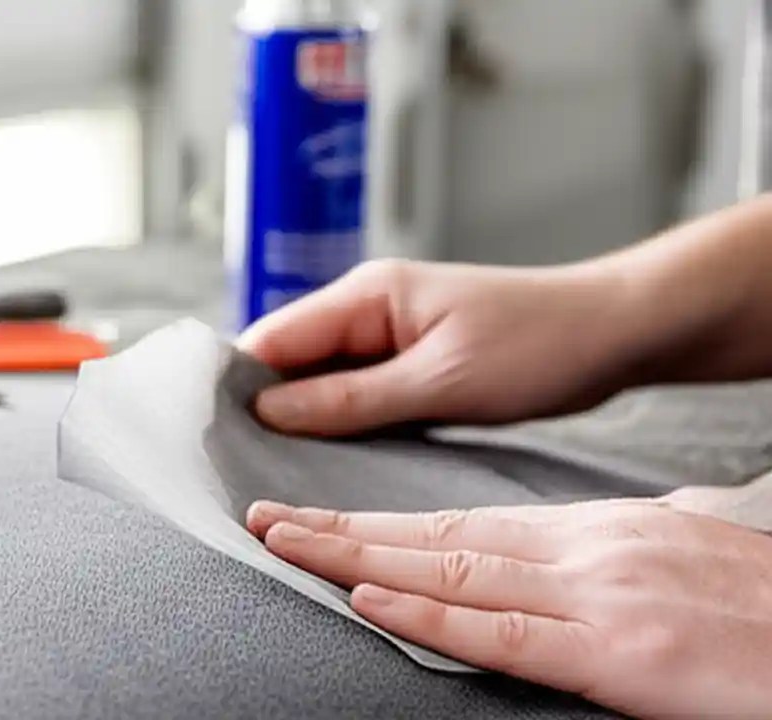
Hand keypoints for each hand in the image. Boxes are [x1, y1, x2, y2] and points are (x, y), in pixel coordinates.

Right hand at [236, 260, 649, 435]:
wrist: (614, 332)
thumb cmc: (538, 345)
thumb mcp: (439, 381)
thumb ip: (350, 399)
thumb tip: (269, 412)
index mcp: (367, 295)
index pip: (272, 337)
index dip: (236, 382)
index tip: (207, 434)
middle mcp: (367, 307)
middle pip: (287, 357)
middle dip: (263, 405)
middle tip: (238, 463)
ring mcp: (387, 332)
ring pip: (318, 377)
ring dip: (301, 415)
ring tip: (276, 465)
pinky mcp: (407, 358)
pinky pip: (354, 388)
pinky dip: (339, 417)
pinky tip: (330, 453)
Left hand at [247, 498, 771, 719]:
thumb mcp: (692, 552)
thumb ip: (631, 545)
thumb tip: (600, 534)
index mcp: (595, 532)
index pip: (462, 521)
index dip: (381, 522)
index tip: (320, 520)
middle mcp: (582, 550)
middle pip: (436, 535)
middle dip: (344, 530)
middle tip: (266, 522)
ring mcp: (597, 594)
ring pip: (451, 569)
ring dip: (357, 558)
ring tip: (287, 547)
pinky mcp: (620, 650)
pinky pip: (505, 632)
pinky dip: (430, 615)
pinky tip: (373, 602)